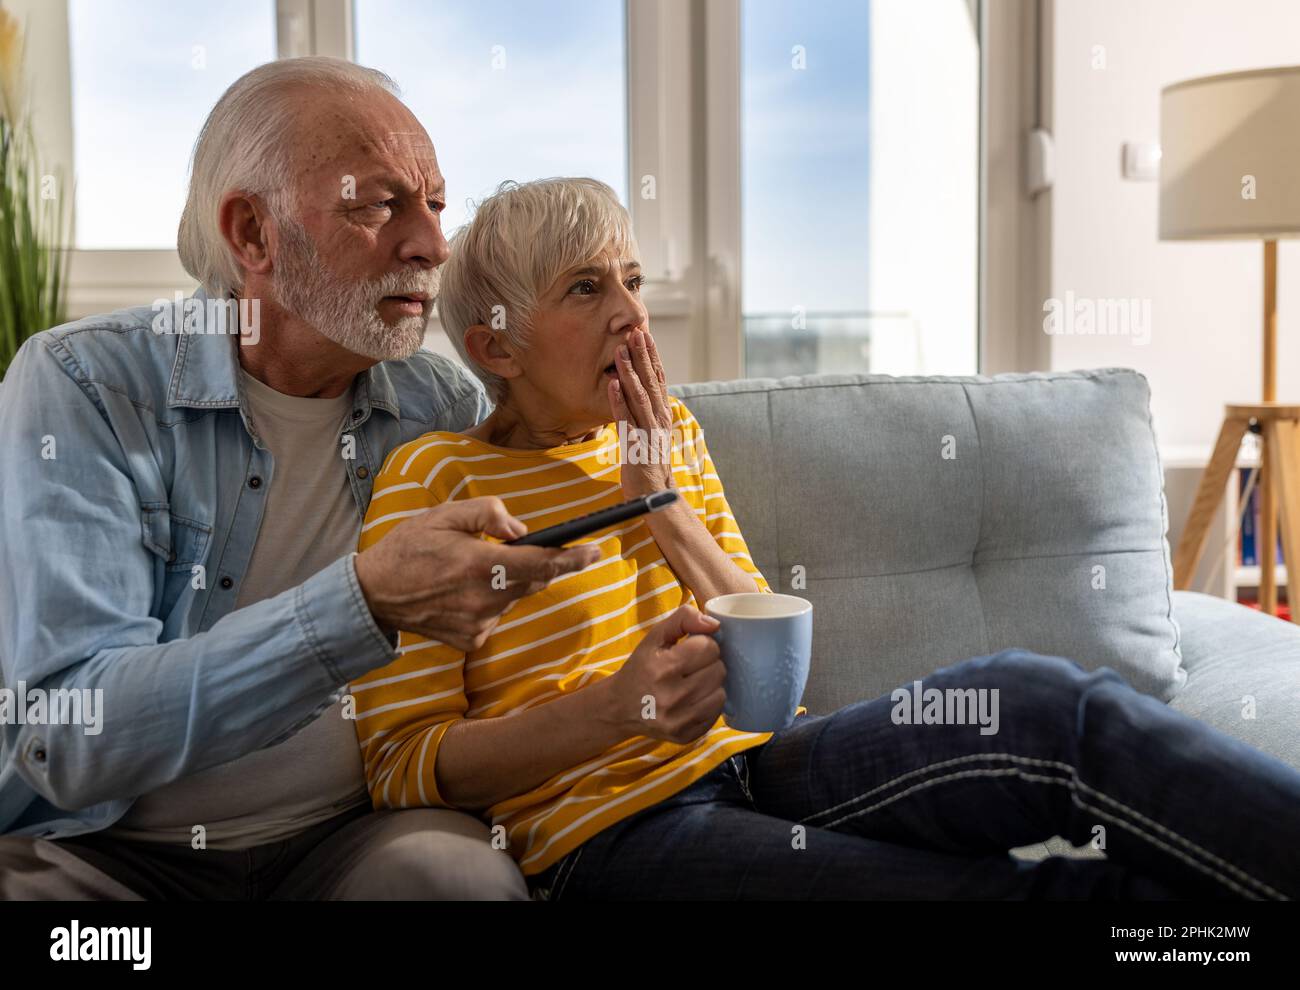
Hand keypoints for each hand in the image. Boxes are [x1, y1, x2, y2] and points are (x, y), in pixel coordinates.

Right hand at [355, 496, 600, 651]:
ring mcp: (479, 623)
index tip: (595, 550)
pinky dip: (488, 600)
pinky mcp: (472, 639)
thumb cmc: (408, 548)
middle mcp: (484, 598)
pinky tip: (459, 592)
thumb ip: (488, 514)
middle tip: (504, 551)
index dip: (573, 557)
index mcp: (480, 564)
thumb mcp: (444, 515)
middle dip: (532, 563)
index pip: (542, 562)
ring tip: (467, 570)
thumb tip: (522, 530)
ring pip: (513, 597)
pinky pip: (495, 615)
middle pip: (533, 580)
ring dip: (504, 582)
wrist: (373, 595)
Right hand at [605, 606, 726, 743]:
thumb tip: (714, 624)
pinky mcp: (685, 736)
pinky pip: (716, 714)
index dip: (703, 644)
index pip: (708, 648)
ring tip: (695, 682)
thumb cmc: (640, 668)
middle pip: (718, 670)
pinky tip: (694, 699)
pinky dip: (709, 703)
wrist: (620, 708)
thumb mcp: (654, 637)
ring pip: (721, 692)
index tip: (692, 648)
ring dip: (712, 684)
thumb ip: (683, 619)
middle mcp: (670, 696)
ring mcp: (679, 720)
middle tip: (694, 665)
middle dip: (709, 663)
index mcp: (662, 668)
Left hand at [609, 327, 675, 499]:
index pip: (659, 379)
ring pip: (639, 396)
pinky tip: (612, 384)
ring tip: (621, 352)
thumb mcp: (649, 432)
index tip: (645, 336)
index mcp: (662, 414)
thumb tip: (634, 391)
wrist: (653, 492)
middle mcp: (659, 419)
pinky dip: (619, 400)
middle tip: (635, 333)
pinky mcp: (636, 444)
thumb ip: (644, 411)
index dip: (652, 357)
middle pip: (651, 382)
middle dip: (642, 356)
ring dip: (630, 373)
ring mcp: (649, 431)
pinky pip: (626, 419)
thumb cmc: (648, 462)